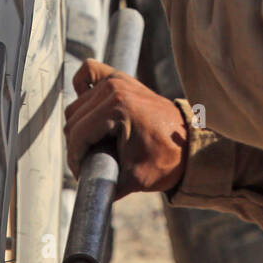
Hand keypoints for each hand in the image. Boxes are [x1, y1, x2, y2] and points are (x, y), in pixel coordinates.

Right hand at [64, 59, 188, 198]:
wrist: (188, 144)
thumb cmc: (165, 160)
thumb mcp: (133, 179)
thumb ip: (103, 184)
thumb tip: (84, 189)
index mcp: (117, 108)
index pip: (78, 135)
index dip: (75, 159)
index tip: (82, 174)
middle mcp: (114, 88)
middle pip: (74, 120)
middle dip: (77, 146)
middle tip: (90, 163)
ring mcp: (117, 80)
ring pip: (77, 106)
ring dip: (81, 126)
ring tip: (95, 145)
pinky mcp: (120, 78)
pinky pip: (89, 73)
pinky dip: (82, 87)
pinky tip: (89, 109)